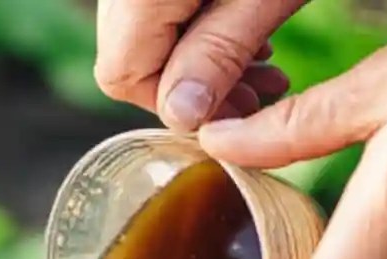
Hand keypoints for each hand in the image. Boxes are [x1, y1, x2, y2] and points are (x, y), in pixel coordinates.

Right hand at [93, 0, 302, 126]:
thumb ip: (218, 53)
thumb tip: (181, 119)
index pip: (123, 75)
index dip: (175, 105)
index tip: (233, 111)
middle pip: (127, 56)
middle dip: (192, 86)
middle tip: (256, 95)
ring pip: (143, 35)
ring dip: (199, 60)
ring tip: (264, 66)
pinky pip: (157, 9)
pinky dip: (196, 28)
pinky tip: (246, 26)